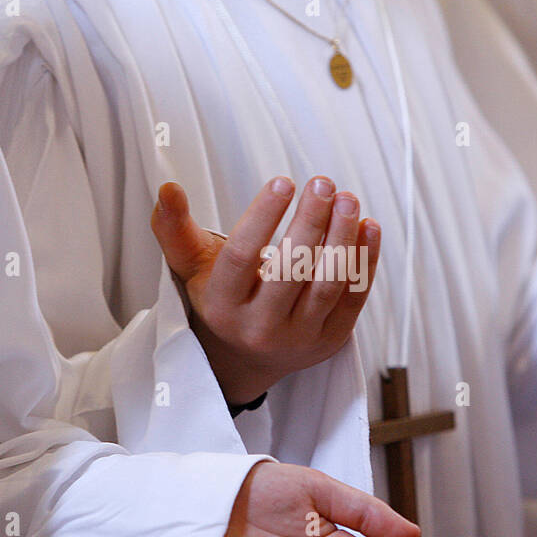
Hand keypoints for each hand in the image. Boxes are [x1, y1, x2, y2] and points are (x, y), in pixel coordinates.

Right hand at [152, 176, 381, 405]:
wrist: (249, 355)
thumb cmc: (223, 296)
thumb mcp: (192, 266)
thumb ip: (175, 228)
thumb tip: (168, 188)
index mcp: (222, 305)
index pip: (241, 256)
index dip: (263, 216)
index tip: (283, 181)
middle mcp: (259, 327)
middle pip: (291, 270)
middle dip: (311, 221)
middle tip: (323, 183)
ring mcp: (299, 337)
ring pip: (328, 284)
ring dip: (343, 237)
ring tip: (348, 199)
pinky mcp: (331, 339)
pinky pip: (354, 297)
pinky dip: (365, 260)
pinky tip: (368, 226)